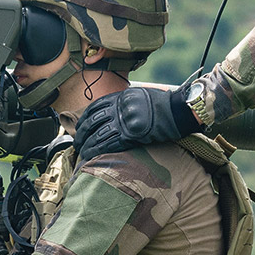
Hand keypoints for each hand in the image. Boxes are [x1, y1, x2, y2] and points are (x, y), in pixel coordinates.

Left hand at [74, 87, 198, 161]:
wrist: (178, 110)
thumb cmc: (164, 104)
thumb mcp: (140, 97)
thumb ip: (125, 104)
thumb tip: (116, 113)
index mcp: (120, 97)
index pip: (95, 107)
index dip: (84, 118)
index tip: (79, 126)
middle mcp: (119, 108)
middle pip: (92, 121)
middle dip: (81, 133)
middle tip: (77, 142)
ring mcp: (124, 121)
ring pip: (98, 134)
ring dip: (87, 145)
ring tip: (82, 152)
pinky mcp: (131, 135)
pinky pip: (108, 144)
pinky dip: (97, 151)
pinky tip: (91, 157)